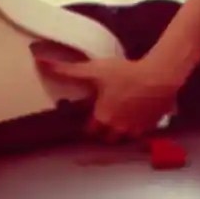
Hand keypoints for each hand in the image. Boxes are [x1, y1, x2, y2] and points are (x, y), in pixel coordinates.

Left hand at [38, 56, 183, 141]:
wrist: (159, 76)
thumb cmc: (125, 72)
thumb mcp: (94, 69)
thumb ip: (68, 69)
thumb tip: (39, 62)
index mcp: (102, 117)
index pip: (90, 130)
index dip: (89, 123)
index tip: (90, 114)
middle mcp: (118, 129)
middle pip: (107, 137)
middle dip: (104, 130)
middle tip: (105, 115)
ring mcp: (136, 129)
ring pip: (124, 136)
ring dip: (121, 129)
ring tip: (122, 114)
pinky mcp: (152, 125)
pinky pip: (141, 131)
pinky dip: (138, 125)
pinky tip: (140, 111)